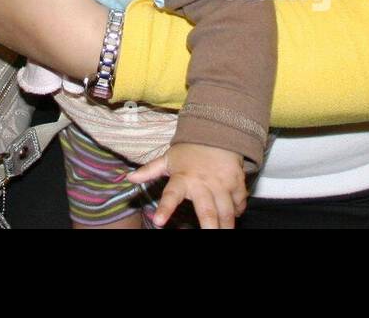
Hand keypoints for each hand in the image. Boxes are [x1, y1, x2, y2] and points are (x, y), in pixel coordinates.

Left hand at [126, 143, 247, 228]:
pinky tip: (233, 216)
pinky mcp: (237, 183)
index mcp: (182, 178)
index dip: (165, 208)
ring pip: (226, 211)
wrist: (216, 132)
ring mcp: (222, 183)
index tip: (158, 222)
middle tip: (210, 236)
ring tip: (224, 232)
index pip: (171, 195)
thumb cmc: (189, 151)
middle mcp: (202, 183)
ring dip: (226, 225)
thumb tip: (129, 177)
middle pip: (207, 211)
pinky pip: (239, 203)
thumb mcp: (168, 159)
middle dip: (210, 227)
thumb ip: (150, 170)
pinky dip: (237, 212)